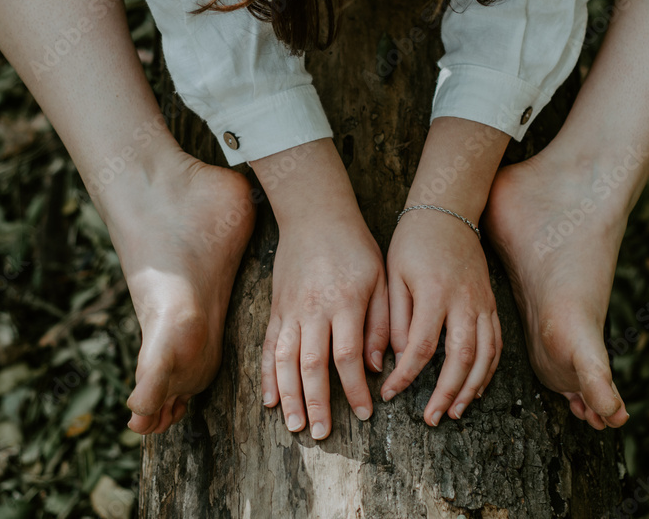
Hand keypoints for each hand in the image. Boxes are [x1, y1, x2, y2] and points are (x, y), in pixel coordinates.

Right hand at [253, 140, 388, 439]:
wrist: (314, 215)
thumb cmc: (355, 246)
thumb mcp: (381, 278)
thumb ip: (381, 322)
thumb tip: (376, 366)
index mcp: (344, 303)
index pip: (347, 356)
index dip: (354, 389)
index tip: (364, 414)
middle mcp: (313, 310)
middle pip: (311, 365)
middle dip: (316, 403)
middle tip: (321, 434)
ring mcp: (290, 310)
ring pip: (285, 360)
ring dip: (288, 396)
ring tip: (293, 426)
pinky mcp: (276, 308)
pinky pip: (268, 346)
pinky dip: (266, 375)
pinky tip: (269, 399)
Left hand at [381, 209, 501, 424]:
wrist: (446, 212)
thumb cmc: (413, 243)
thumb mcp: (394, 275)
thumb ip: (394, 318)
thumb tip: (392, 358)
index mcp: (434, 294)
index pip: (420, 347)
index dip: (406, 376)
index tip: (390, 393)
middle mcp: (464, 301)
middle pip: (461, 357)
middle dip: (447, 392)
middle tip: (431, 417)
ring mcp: (483, 303)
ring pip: (485, 354)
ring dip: (472, 387)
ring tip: (455, 411)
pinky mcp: (492, 303)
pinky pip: (496, 343)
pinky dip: (489, 369)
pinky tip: (477, 387)